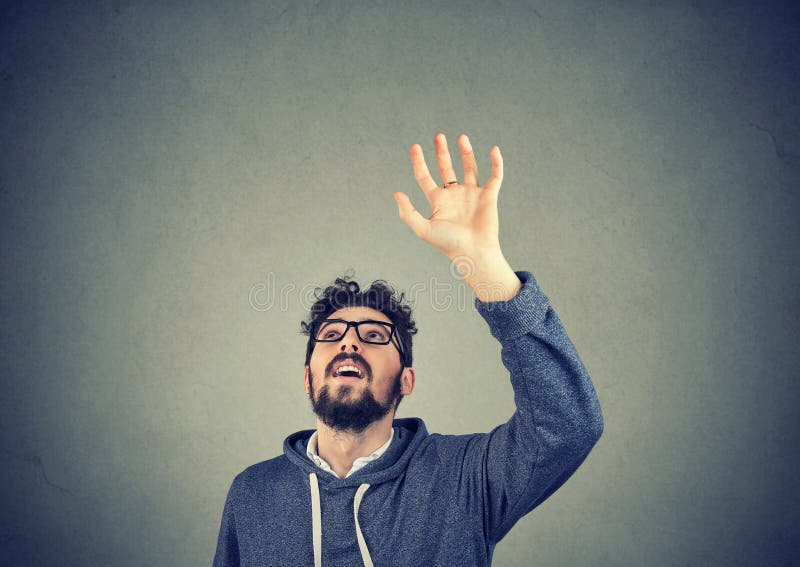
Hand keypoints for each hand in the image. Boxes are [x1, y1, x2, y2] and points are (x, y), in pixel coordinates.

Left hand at [393, 133, 520, 300]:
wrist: (473, 253)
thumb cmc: (448, 244)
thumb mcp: (423, 229)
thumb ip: (408, 212)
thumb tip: (396, 193)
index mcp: (438, 201)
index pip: (425, 177)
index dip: (419, 162)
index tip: (415, 147)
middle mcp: (454, 195)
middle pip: (446, 168)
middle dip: (442, 152)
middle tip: (438, 136)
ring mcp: (472, 194)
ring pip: (469, 167)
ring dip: (466, 152)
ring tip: (461, 137)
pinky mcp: (489, 196)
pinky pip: (494, 176)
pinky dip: (496, 163)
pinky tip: (494, 150)